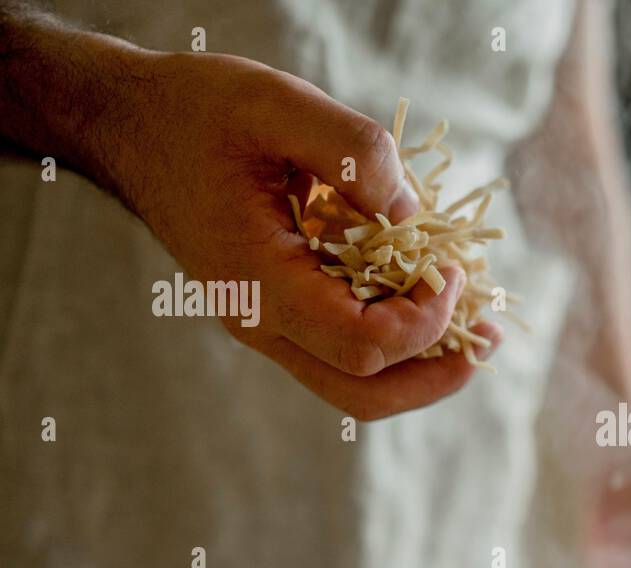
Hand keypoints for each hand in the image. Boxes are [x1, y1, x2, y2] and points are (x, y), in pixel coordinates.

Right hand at [107, 50, 498, 418]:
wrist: (133, 127)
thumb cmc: (198, 112)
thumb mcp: (276, 103)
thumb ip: (353, 153)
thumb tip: (412, 217)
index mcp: (258, 283)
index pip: (364, 345)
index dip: (426, 319)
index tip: (452, 268)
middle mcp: (261, 321)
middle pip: (364, 393)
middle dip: (437, 374)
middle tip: (489, 339)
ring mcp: (268, 323)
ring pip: (355, 383)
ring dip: (422, 363)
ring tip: (475, 327)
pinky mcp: (279, 310)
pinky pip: (344, 346)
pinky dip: (395, 332)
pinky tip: (428, 293)